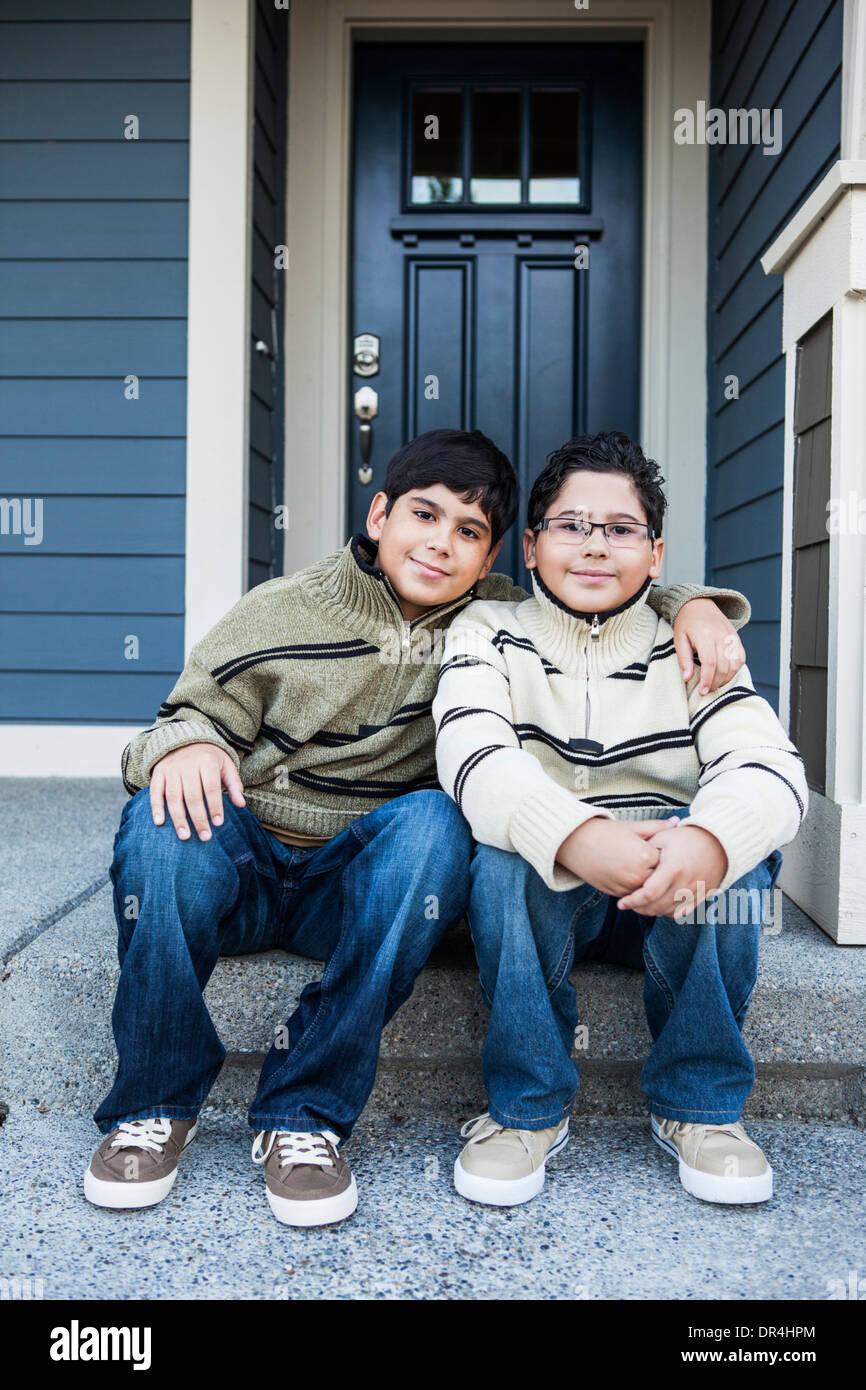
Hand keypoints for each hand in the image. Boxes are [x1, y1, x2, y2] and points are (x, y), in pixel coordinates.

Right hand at [150, 743, 245, 840]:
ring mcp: (171, 770)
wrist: (185, 738)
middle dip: (198, 818)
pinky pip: (155, 792)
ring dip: (178, 818)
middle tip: (204, 837)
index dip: (215, 806)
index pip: (211, 788)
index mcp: (207, 762)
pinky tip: (159, 822)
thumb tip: (241, 804)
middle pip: (192, 796)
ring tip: (185, 836)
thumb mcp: (226, 764)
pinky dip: (156, 807)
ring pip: (173, 797)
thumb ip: (233, 784)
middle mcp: (187, 766)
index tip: (218, 823)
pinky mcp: (158, 774)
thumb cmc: (209, 757)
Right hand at [556, 816, 678, 897]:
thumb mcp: (633, 827)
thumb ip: (657, 827)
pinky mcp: (616, 894)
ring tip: (642, 867)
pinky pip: (634, 895)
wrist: (575, 843)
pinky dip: (636, 888)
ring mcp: (626, 887)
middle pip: (659, 877)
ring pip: (647, 889)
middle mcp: (637, 875)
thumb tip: (678, 822)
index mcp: (644, 856)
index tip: (664, 849)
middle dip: (660, 871)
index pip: (666, 860)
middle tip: (659, 862)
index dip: (665, 854)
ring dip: (649, 882)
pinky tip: (632, 875)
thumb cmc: (605, 832)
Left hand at [615, 824, 727, 916]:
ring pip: (668, 912)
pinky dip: (667, 912)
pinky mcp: (701, 897)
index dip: (632, 901)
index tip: (621, 903)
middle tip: (627, 904)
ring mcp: (695, 892)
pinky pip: (681, 913)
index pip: (649, 893)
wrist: (719, 842)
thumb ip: (645, 851)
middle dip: (639, 908)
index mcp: (674, 867)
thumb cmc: (687, 838)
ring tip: (640, 904)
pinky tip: (658, 905)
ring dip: (651, 911)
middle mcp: (686, 883)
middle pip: (657, 906)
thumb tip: (628, 865)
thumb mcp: (663, 837)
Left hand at [672, 598, 745, 694]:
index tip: (703, 691)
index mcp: (705, 635)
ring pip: (735, 664)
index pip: (710, 663)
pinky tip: (725, 675)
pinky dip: (735, 670)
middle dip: (716, 682)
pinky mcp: (737, 638)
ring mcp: (731, 637)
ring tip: (715, 683)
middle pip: (724, 666)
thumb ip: (684, 659)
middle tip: (707, 689)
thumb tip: (687, 678)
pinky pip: (741, 658)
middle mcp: (721, 636)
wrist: (699, 605)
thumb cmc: (687, 624)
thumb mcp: (679, 640)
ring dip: (726, 678)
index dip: (707, 680)